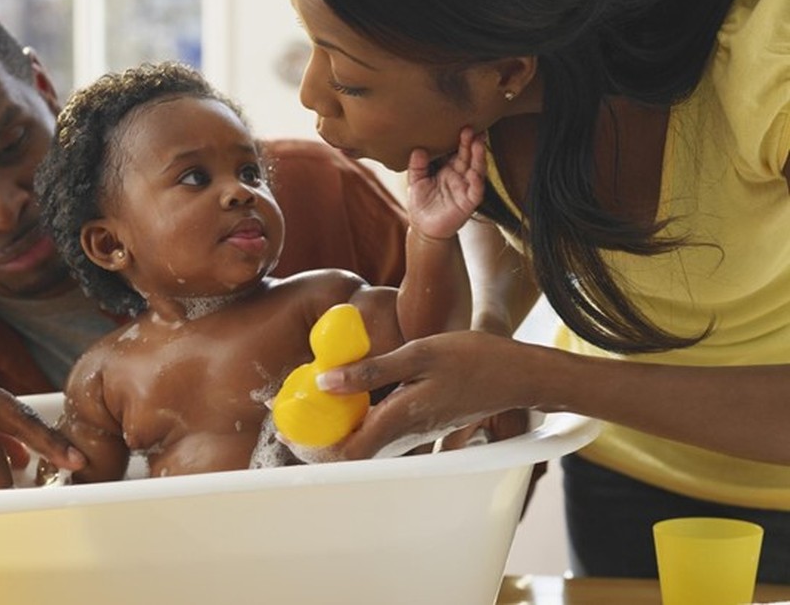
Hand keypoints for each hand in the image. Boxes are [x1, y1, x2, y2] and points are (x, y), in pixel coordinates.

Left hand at [314, 331, 528, 459]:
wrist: (516, 373)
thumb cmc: (471, 359)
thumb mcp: (418, 354)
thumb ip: (371, 370)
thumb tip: (325, 381)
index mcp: (400, 420)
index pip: (347, 454)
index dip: (315, 449)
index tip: (291, 430)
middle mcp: (406, 434)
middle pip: (353, 452)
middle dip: (320, 439)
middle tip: (295, 415)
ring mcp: (416, 431)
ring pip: (367, 442)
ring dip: (339, 429)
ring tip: (316, 404)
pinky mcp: (424, 422)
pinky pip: (383, 430)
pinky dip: (360, 419)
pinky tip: (353, 394)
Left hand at [407, 127, 485, 239]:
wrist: (423, 228)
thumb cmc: (421, 203)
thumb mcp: (415, 181)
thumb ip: (417, 166)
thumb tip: (418, 149)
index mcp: (448, 168)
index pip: (457, 150)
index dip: (460, 139)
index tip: (460, 124)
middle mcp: (460, 176)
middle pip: (469, 156)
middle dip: (471, 142)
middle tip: (471, 128)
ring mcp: (466, 188)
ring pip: (476, 169)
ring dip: (479, 157)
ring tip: (479, 143)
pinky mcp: (468, 202)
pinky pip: (476, 191)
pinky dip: (477, 182)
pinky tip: (476, 173)